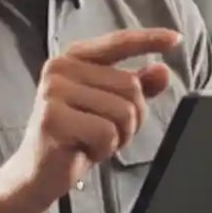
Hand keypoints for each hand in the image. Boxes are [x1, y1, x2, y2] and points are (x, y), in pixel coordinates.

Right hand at [7, 28, 180, 210]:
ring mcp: (53, 91)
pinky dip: (104, 149)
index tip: (175, 38)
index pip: (118, 42)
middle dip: (130, 118)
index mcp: (73, 59)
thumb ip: (135, 88)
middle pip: (130, 86)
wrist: (36, 173)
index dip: (148, 40)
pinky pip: (106, 132)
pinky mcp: (53, 118)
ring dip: (117, 136)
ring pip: (122, 111)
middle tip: (104, 132)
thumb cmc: (74, 138)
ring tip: (91, 141)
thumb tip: (162, 71)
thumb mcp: (109, 109)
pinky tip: (83, 150)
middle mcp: (60, 68)